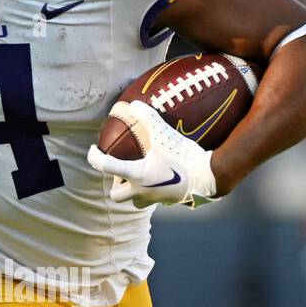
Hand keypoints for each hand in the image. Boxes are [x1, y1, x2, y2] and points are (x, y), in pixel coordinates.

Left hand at [87, 101, 218, 207]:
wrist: (211, 176)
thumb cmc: (184, 156)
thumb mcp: (164, 133)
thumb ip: (147, 117)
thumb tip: (132, 104)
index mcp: (135, 175)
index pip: (105, 166)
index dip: (94, 157)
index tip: (94, 149)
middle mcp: (141, 191)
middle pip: (116, 195)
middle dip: (115, 184)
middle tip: (122, 170)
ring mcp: (155, 199)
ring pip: (134, 202)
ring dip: (132, 190)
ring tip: (140, 174)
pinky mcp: (169, 202)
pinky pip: (153, 199)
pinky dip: (151, 189)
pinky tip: (160, 176)